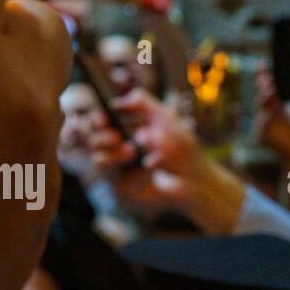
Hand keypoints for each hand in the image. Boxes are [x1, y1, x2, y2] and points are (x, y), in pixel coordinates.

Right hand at [94, 89, 243, 232]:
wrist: (197, 181)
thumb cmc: (183, 150)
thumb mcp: (166, 119)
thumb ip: (144, 103)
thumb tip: (122, 100)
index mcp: (123, 131)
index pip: (99, 123)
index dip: (97, 120)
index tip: (104, 119)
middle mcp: (115, 150)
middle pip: (92, 141)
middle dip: (102, 138)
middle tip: (117, 138)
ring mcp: (118, 171)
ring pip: (99, 161)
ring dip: (115, 155)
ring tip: (133, 152)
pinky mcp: (123, 190)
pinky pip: (119, 182)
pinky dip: (137, 174)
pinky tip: (151, 170)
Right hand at [254, 67, 289, 164]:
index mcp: (279, 107)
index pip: (270, 88)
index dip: (265, 76)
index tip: (263, 64)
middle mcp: (269, 113)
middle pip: (262, 95)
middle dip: (263, 85)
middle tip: (265, 76)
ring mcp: (264, 123)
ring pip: (261, 108)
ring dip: (264, 98)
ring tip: (269, 89)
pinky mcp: (263, 135)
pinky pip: (263, 123)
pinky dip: (265, 117)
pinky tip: (270, 111)